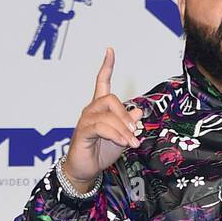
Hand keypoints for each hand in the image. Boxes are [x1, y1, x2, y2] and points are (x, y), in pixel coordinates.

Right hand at [63, 46, 143, 187]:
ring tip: (132, 143)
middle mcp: (92, 110)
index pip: (102, 82)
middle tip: (135, 132)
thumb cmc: (101, 152)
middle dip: (126, 116)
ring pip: (108, 115)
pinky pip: (101, 127)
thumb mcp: (122, 137)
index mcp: (101, 109)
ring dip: (124, 129)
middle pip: (111, 99)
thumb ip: (129, 125)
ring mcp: (86, 120)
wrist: (86, 170)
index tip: (110, 50)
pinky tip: (123, 143)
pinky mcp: (83, 132)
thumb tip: (139, 112)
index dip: (106, 66)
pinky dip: (116, 134)